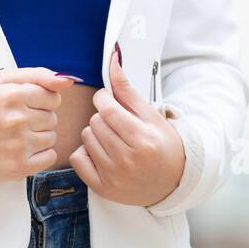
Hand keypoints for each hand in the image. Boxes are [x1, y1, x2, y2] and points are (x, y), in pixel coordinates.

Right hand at [0, 67, 77, 180]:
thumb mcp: (1, 81)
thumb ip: (37, 75)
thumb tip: (68, 80)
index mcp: (13, 95)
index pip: (53, 97)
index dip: (40, 101)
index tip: (23, 105)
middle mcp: (17, 120)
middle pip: (53, 117)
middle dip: (38, 118)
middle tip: (15, 121)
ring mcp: (19, 145)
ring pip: (52, 136)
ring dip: (38, 136)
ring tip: (16, 135)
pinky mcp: (20, 166)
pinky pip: (50, 156)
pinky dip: (40, 154)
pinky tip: (21, 149)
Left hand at [69, 47, 185, 206]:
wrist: (171, 181)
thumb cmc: (162, 145)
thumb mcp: (150, 115)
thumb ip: (126, 89)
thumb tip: (112, 59)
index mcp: (143, 140)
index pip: (107, 110)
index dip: (104, 100)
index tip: (109, 102)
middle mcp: (128, 161)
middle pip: (95, 123)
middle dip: (103, 117)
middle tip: (117, 124)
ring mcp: (114, 177)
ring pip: (85, 138)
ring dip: (95, 134)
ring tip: (113, 139)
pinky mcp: (102, 188)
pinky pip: (77, 159)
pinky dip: (85, 153)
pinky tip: (102, 153)